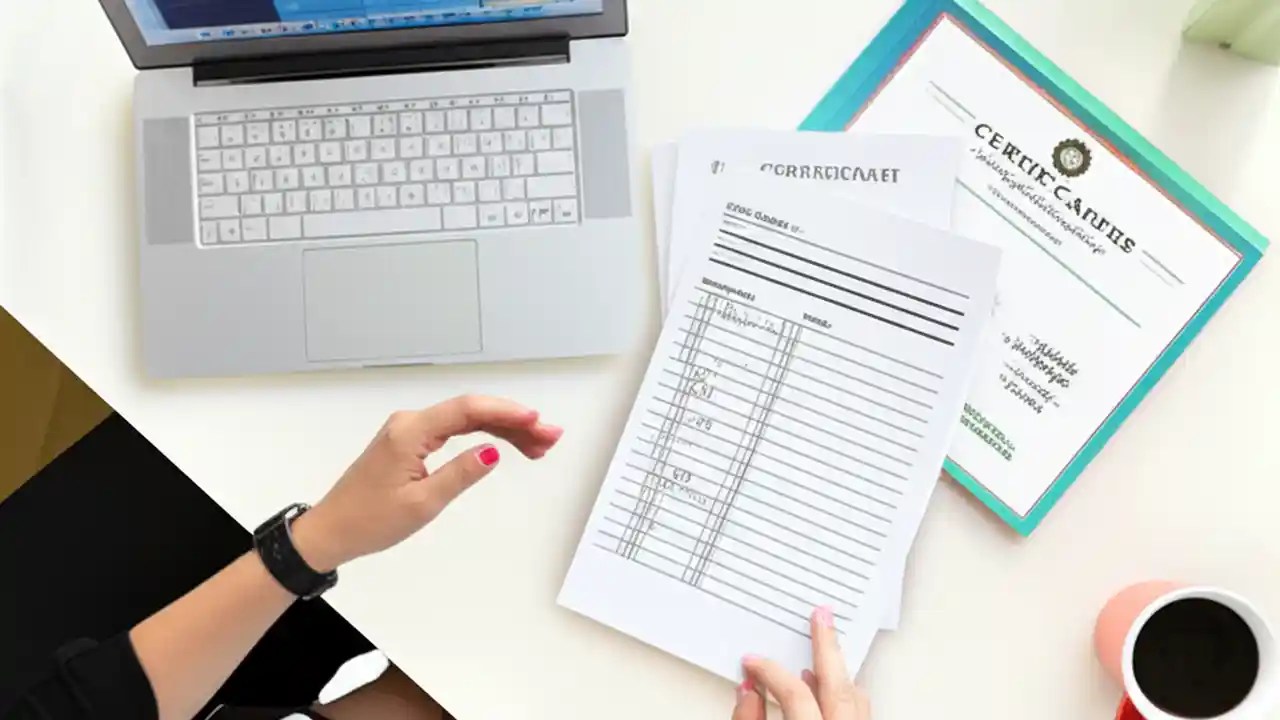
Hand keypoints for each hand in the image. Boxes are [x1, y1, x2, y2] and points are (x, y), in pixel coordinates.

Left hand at [292, 395, 562, 571]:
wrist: (332, 530)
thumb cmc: (369, 520)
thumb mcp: (422, 503)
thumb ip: (460, 473)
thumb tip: (493, 452)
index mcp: (411, 432)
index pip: (468, 411)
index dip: (506, 412)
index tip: (536, 421)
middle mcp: (410, 423)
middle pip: (472, 412)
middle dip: (514, 422)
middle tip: (549, 438)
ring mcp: (410, 431)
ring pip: (467, 420)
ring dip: (503, 430)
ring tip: (538, 446)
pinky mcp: (411, 442)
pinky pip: (454, 430)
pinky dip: (483, 437)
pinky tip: (506, 447)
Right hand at [733, 607, 870, 719]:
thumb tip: (748, 691)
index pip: (795, 695)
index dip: (772, 674)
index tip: (753, 661)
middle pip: (838, 686)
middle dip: (827, 647)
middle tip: (821, 616)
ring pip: (856, 697)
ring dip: (838, 671)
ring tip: (824, 647)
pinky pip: (860, 710)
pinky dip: (844, 694)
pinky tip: (828, 688)